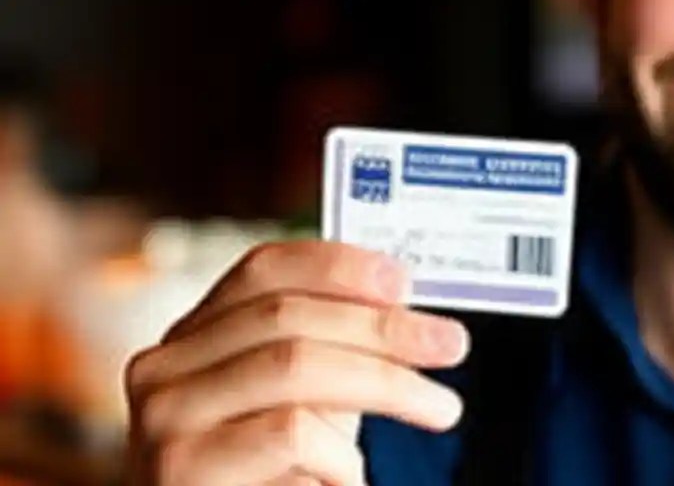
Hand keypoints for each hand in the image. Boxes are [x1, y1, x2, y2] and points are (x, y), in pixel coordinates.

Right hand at [124, 241, 469, 484]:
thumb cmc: (269, 474)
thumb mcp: (303, 399)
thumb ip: (332, 346)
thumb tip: (402, 297)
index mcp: (192, 336)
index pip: (262, 270)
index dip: (337, 265)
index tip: (405, 280)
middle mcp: (163, 367)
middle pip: (287, 316)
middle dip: (385, 327)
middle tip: (453, 345)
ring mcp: (165, 418)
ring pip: (295, 366)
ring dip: (389, 384)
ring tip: (441, 409)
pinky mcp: (181, 469)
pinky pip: (292, 436)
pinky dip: (341, 456)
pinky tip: (351, 478)